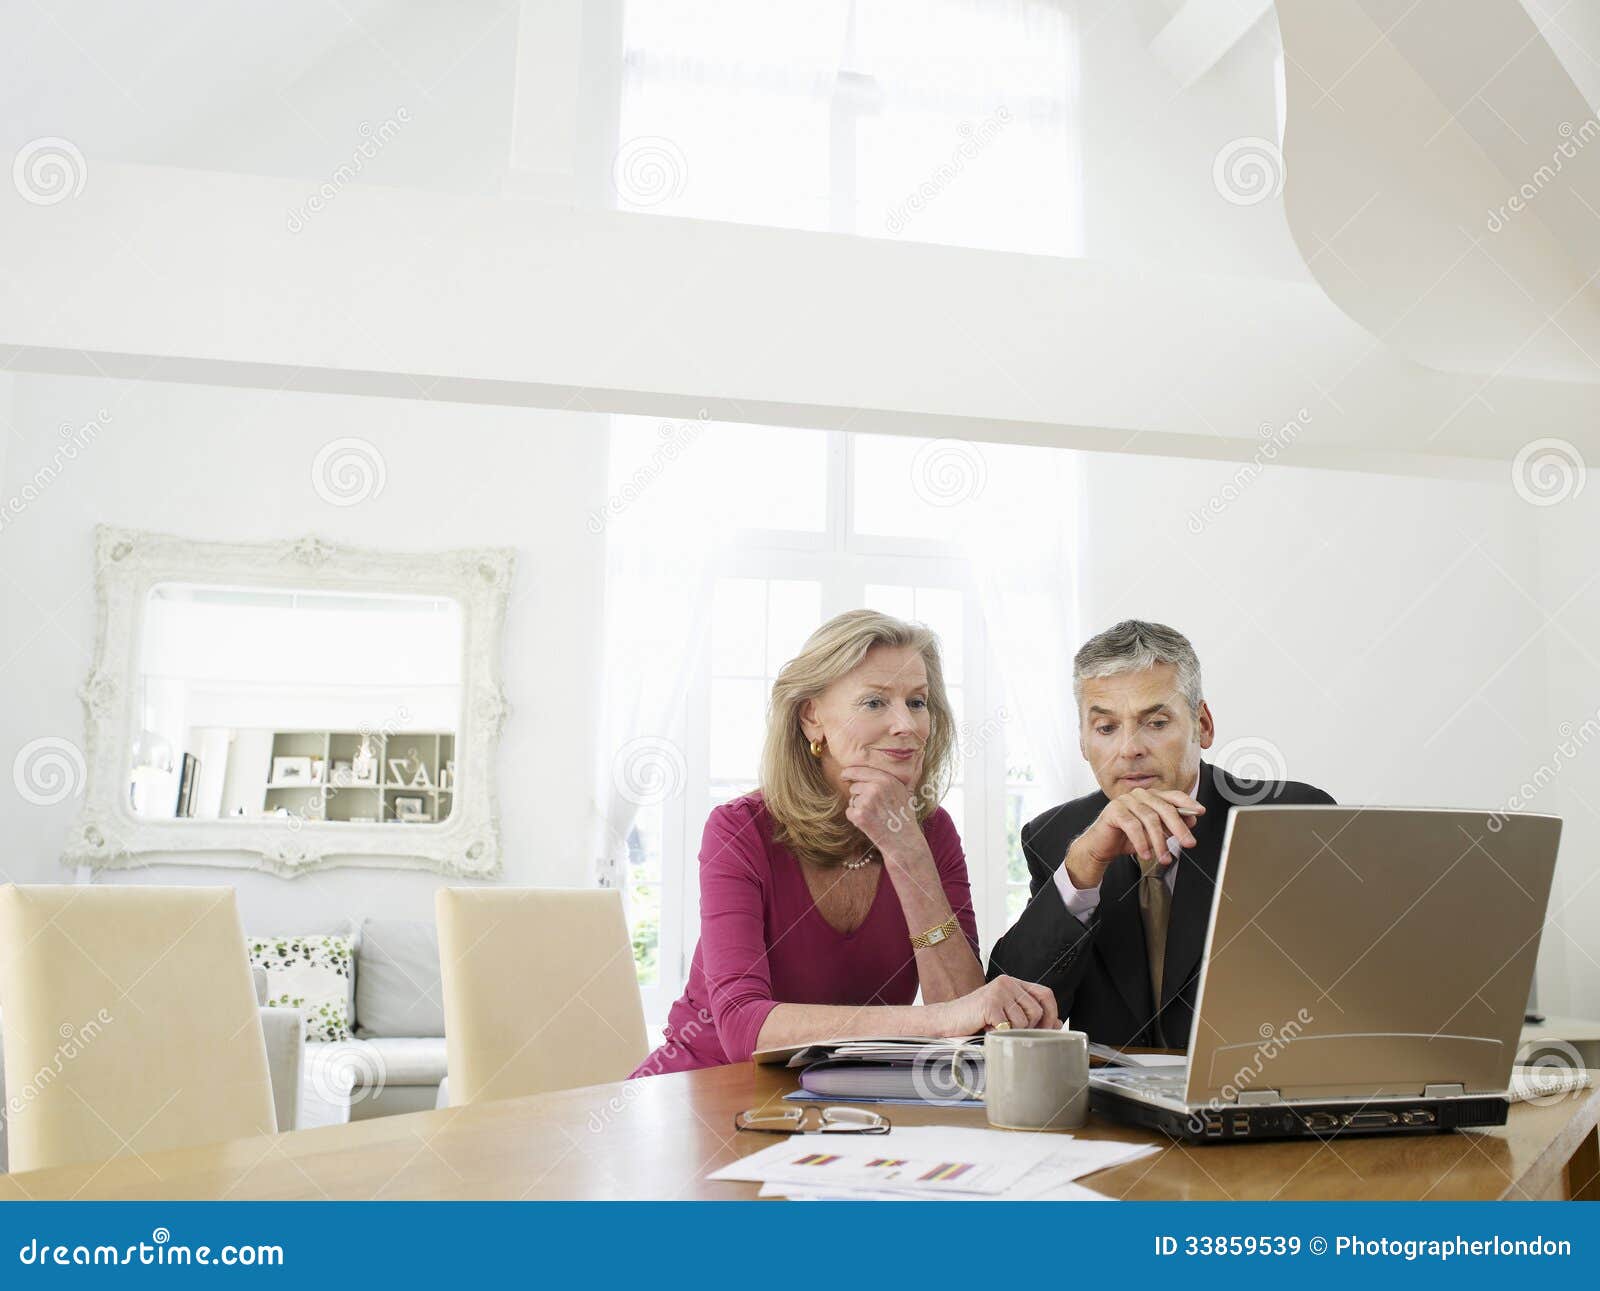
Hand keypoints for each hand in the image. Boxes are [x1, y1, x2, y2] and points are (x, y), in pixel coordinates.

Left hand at [840, 765, 922, 857]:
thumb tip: (870, 772)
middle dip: (860, 796)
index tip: (844, 774)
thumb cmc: (903, 817)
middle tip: (875, 808)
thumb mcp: (903, 792)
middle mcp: (876, 787)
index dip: (850, 772)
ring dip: (859, 808)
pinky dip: (856, 819)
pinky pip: (849, 812)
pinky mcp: (859, 815)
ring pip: (852, 800)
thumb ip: (888, 780)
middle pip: (854, 787)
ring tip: (875, 816)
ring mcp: (867, 801)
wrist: (904, 840)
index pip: (861, 770)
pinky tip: (870, 823)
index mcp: (887, 779)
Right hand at [933, 975, 1060, 1034]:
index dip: (1051, 1013)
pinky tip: (987, 1028)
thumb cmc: (976, 1019)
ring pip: (1024, 1022)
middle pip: (1037, 1011)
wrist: (947, 1021)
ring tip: (994, 1027)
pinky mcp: (990, 1003)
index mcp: (1013, 983)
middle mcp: (1007, 983)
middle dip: (1029, 1028)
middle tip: (1011, 1031)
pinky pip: (1008, 1027)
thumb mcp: (1006, 1015)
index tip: (1048, 1028)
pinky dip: (998, 1034)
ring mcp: (998, 991)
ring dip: (1011, 1032)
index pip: (1045, 994)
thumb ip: (1029, 1015)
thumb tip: (1058, 1023)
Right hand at [1063, 788, 1204, 889]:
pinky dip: (1141, 842)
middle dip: (1179, 827)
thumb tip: (1192, 821)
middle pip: (1164, 808)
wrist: (1102, 846)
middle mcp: (1139, 795)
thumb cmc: (1128, 838)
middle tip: (1189, 843)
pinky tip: (1146, 854)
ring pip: (1149, 819)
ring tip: (1165, 858)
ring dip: (1160, 842)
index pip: (1173, 796)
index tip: (1201, 812)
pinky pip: (1132, 826)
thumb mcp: (1154, 833)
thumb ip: (1171, 826)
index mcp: (1151, 796)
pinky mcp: (1113, 811)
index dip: (1188, 803)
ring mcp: (1125, 801)